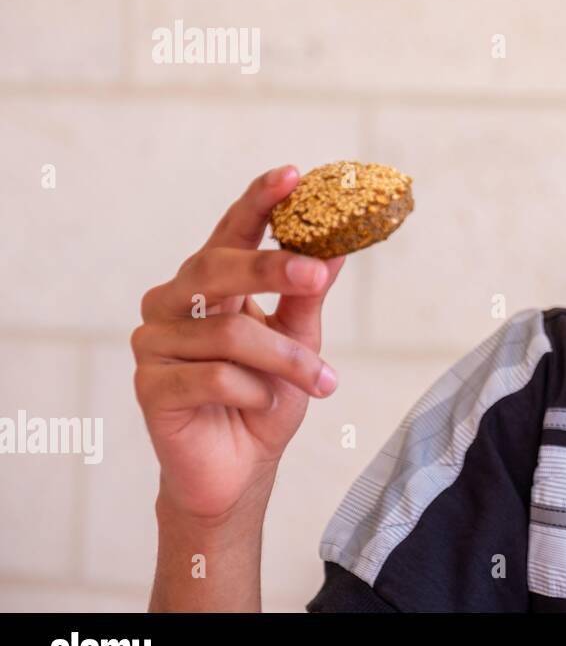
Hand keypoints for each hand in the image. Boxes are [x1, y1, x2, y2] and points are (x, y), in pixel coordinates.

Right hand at [132, 165, 345, 523]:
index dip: (258, 200)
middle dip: (272, 267)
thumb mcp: (298, 340)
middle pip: (216, 268)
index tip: (292, 174)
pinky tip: (263, 405)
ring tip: (320, 382)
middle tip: (318, 272)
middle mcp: (173, 302)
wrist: (238, 470)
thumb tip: (336, 249)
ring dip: (285, 360)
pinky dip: (253, 391)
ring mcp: (155, 342)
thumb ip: (307, 294)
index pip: (231, 230)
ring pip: (227, 332)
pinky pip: (211, 376)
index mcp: (209, 282)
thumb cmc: (266, 397)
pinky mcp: (148, 386)